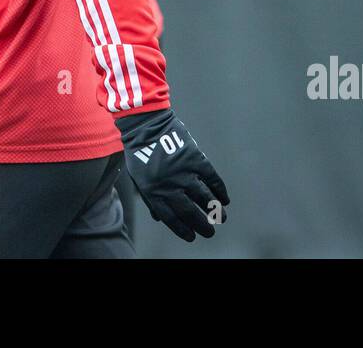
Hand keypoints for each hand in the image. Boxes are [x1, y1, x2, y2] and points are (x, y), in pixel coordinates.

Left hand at [116, 108, 229, 241]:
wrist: (146, 125)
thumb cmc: (139, 153)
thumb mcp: (138, 179)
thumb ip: (149, 199)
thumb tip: (158, 218)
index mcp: (154, 193)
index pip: (171, 218)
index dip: (182, 230)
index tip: (192, 237)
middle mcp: (170, 186)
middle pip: (190, 212)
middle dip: (202, 225)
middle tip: (210, 233)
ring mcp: (184, 173)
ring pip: (204, 198)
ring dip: (215, 210)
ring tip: (222, 218)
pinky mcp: (196, 159)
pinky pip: (212, 179)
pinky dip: (220, 190)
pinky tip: (224, 198)